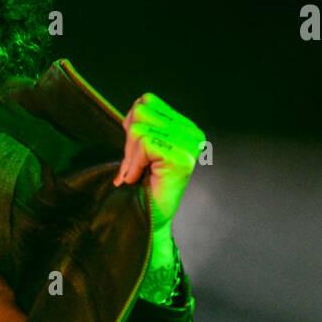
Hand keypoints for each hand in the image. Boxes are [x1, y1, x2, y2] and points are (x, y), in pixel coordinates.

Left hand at [114, 93, 203, 234]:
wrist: (148, 220)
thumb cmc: (144, 187)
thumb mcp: (141, 148)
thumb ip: (142, 126)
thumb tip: (132, 113)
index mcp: (184, 127)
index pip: (147, 101)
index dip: (130, 125)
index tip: (134, 153)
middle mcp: (192, 133)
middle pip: (141, 110)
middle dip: (129, 140)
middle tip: (134, 165)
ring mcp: (190, 145)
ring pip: (139, 128)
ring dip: (130, 155)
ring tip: (137, 173)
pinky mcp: (182, 158)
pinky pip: (144, 144)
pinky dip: (133, 164)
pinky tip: (138, 178)